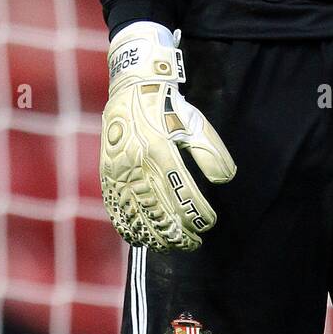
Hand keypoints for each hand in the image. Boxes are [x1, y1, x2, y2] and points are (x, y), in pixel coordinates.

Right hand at [100, 21, 236, 250]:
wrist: (132, 88)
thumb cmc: (169, 106)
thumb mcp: (195, 124)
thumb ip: (212, 153)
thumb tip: (225, 180)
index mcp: (161, 152)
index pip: (183, 196)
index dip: (197, 216)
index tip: (208, 224)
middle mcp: (137, 165)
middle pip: (159, 213)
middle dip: (179, 234)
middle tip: (193, 242)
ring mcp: (118, 172)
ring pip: (137, 217)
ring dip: (156, 237)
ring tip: (173, 244)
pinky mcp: (107, 175)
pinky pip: (116, 209)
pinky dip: (130, 228)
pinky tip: (142, 238)